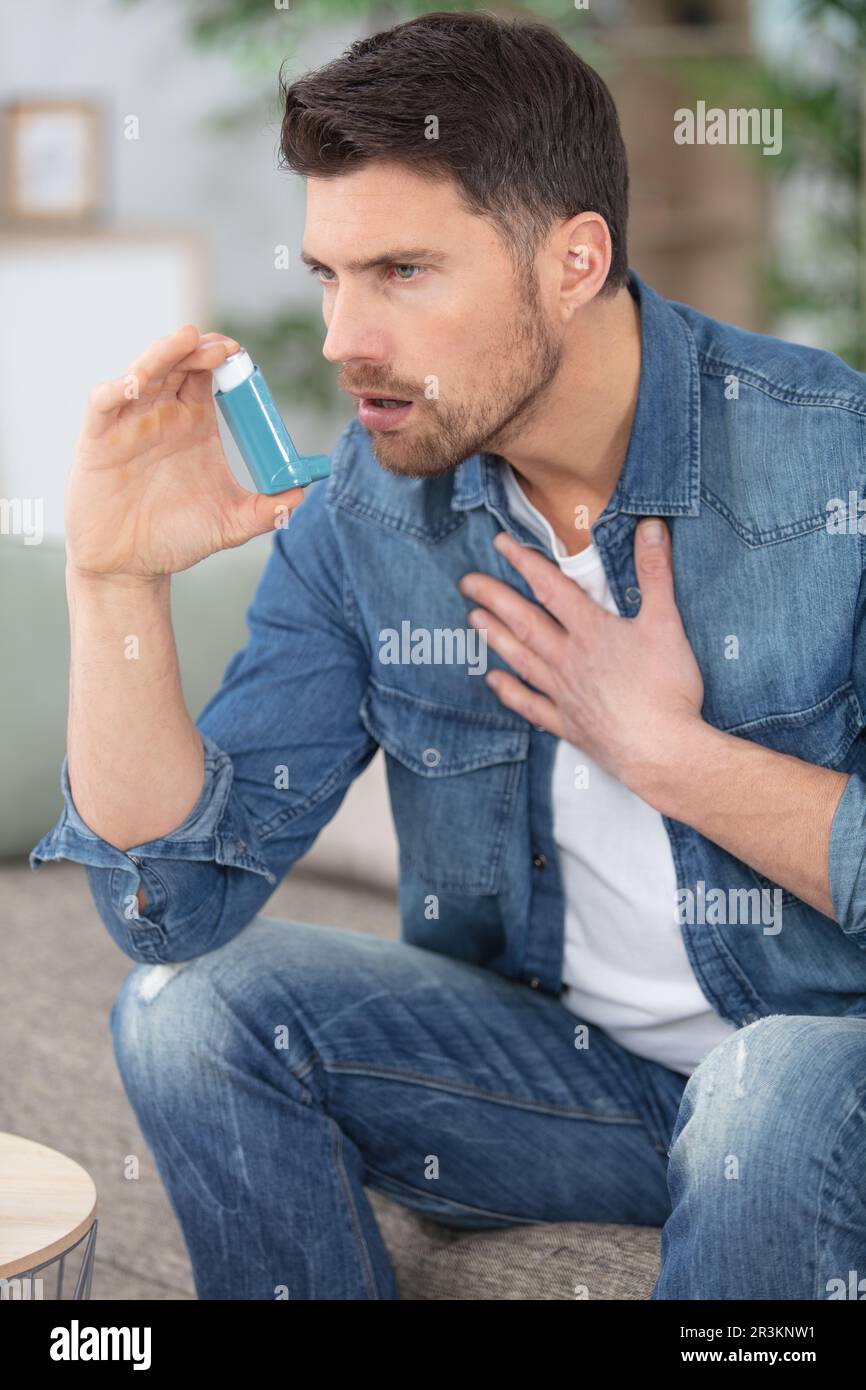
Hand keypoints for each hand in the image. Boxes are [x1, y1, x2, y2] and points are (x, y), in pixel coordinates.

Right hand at [65, 324, 305, 580]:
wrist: (132, 567)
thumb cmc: (178, 538)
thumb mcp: (230, 524)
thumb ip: (266, 511)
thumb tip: (302, 495)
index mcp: (195, 424)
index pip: (208, 376)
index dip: (222, 359)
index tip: (241, 355)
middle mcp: (162, 415)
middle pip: (178, 365)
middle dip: (197, 349)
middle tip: (222, 347)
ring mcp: (129, 424)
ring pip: (142, 374)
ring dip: (162, 354)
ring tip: (186, 340)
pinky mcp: (98, 441)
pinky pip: (103, 404)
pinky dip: (117, 389)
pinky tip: (134, 382)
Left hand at [458, 517, 704, 801]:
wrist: (661, 750)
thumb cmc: (667, 688)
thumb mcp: (666, 622)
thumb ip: (655, 572)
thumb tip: (651, 526)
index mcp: (591, 632)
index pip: (550, 588)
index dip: (524, 563)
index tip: (500, 545)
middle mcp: (569, 660)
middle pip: (525, 622)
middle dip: (494, 598)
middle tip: (466, 582)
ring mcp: (564, 694)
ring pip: (521, 659)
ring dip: (495, 638)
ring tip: (473, 619)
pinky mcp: (568, 725)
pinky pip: (531, 706)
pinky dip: (510, 693)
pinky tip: (494, 682)